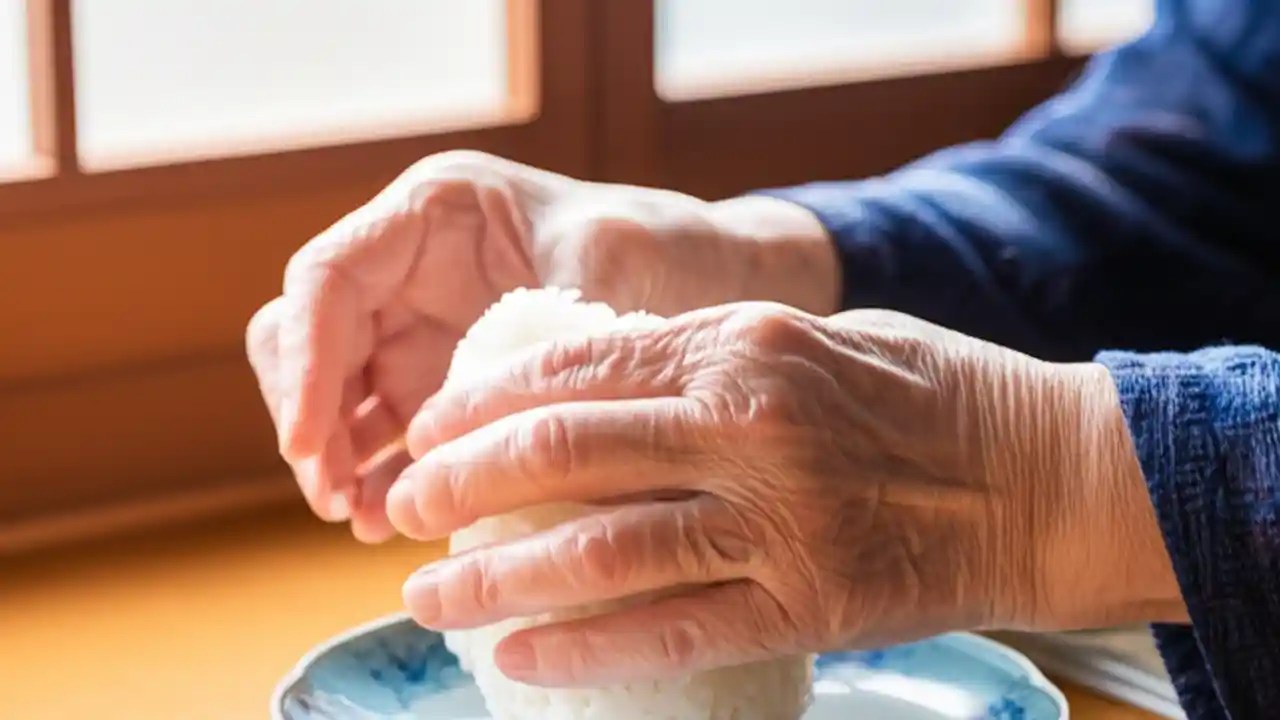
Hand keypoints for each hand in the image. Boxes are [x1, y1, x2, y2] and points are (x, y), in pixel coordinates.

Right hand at [245, 151, 835, 541]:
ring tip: (366, 524)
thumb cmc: (665, 247)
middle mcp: (411, 266)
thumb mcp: (616, 262)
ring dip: (337, 458)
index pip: (326, 279)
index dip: (303, 361)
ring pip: (335, 392)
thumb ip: (550, 315)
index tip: (309, 445)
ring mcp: (422, 324)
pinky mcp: (441, 379)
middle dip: (311, 417)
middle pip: (309, 339)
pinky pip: (384, 430)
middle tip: (333, 498)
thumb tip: (497, 407)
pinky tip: (392, 522)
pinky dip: (380, 474)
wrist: (710, 277)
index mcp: (435, 212)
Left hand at [389, 303, 1184, 685]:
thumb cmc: (931, 397)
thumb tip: (601, 382)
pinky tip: (519, 658)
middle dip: (462, 484)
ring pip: (597, 550)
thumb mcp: (815, 338)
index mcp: (740, 345)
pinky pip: (669, 630)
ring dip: (495, 579)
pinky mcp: (805, 603)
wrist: (1046, 479)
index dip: (481, 400)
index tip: (430, 427)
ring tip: (429, 597)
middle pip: (563, 452)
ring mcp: (774, 520)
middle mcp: (745, 424)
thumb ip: (708, 359)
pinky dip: (584, 646)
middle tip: (404, 511)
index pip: (573, 365)